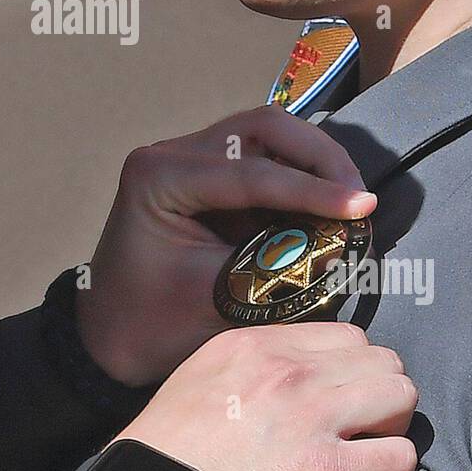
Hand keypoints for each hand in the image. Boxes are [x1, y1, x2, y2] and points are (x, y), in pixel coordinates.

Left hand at [79, 104, 375, 384]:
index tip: (363, 208)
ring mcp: (188, 159)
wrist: (108, 342)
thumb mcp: (217, 300)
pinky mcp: (207, 176)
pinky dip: (300, 178)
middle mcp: (171, 154)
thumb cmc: (150, 327)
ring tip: (350, 203)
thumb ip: (278, 266)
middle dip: (319, 158)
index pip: (250, 172)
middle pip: (263, 129)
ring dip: (314, 164)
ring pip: (268, 136)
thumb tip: (342, 244)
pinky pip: (264, 160)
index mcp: (159, 177)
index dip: (313, 190)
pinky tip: (328, 207)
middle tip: (360, 199)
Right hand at [118, 321, 417, 470]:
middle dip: (379, 393)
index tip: (341, 397)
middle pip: (381, 360)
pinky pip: (398, 458)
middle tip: (362, 425)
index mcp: (256, 344)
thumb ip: (250, 365)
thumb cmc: (167, 450)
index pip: (345, 335)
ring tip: (368, 450)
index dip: (352, 370)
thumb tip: (290, 373)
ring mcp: (310, 418)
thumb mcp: (200, 376)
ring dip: (391, 425)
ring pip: (401, 397)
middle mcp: (289, 371)